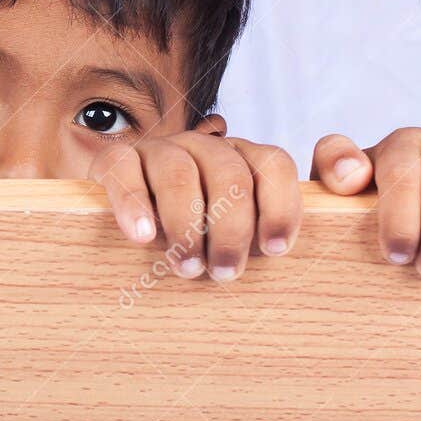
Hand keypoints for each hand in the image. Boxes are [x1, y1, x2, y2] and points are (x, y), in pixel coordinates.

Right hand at [89, 133, 300, 281]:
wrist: (131, 226)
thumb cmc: (197, 242)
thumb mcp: (239, 239)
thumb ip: (271, 237)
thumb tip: (303, 239)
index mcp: (243, 160)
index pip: (274, 165)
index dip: (280, 206)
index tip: (276, 250)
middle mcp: (206, 148)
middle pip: (230, 175)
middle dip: (232, 229)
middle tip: (226, 273)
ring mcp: (161, 150)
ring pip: (179, 174)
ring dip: (186, 226)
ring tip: (187, 268)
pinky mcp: (117, 159)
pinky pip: (124, 170)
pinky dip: (133, 204)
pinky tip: (142, 236)